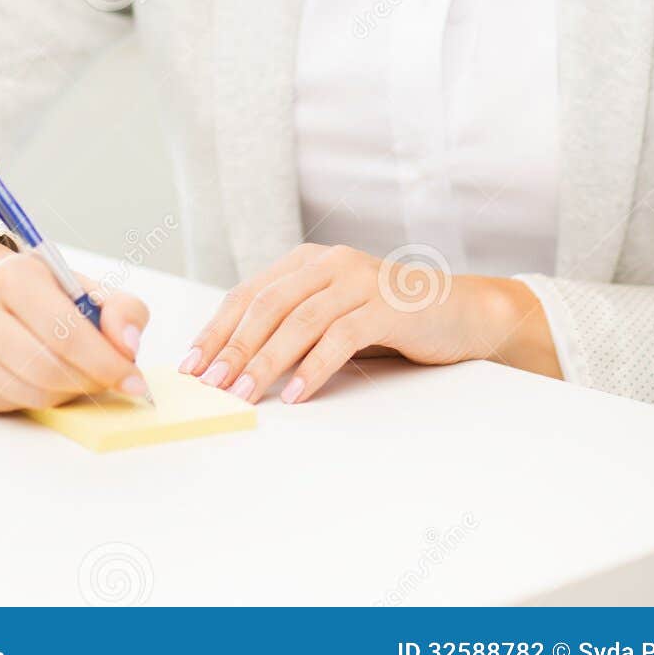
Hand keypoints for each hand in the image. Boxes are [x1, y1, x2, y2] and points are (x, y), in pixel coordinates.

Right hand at [0, 239, 150, 413]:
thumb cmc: (47, 293)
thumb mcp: (89, 288)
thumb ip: (122, 309)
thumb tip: (127, 345)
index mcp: (12, 275)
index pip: (64, 331)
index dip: (105, 361)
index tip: (132, 378)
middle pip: (47, 368)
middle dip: (90, 380)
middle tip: (112, 381)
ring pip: (33, 392)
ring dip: (70, 392)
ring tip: (82, 375)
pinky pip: (16, 404)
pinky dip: (46, 400)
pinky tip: (54, 381)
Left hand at [178, 242, 560, 403]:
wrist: (462, 312)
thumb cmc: (390, 319)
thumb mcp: (334, 314)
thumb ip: (293, 326)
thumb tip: (235, 366)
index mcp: (308, 261)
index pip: (249, 293)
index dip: (217, 329)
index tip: (192, 365)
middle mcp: (330, 262)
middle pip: (268, 305)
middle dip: (233, 347)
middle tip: (211, 383)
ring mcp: (359, 280)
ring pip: (299, 321)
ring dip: (266, 360)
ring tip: (244, 393)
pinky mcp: (387, 304)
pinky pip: (340, 337)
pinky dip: (313, 368)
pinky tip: (295, 393)